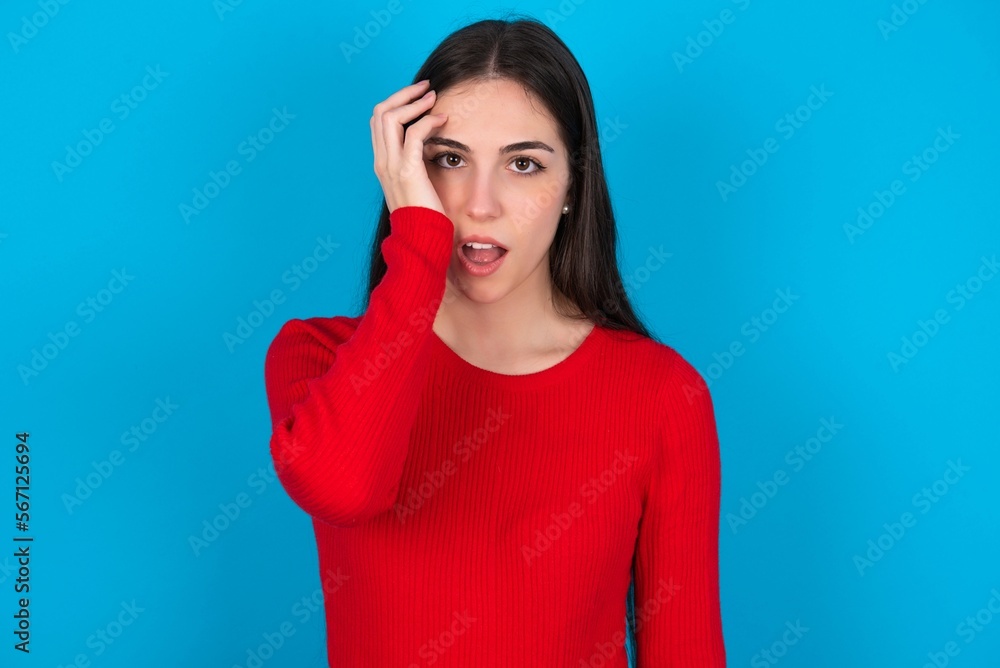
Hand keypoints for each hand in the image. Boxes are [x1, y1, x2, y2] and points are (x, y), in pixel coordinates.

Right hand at [370, 80, 448, 214]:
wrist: (420, 239)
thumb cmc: (424, 215)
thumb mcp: (416, 185)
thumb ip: (416, 164)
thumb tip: (430, 146)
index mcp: (382, 163)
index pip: (378, 122)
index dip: (397, 103)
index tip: (419, 97)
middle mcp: (382, 162)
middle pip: (380, 113)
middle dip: (403, 94)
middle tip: (426, 88)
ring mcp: (391, 166)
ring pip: (390, 117)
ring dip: (413, 102)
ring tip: (433, 98)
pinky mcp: (408, 171)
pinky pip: (414, 134)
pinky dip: (428, 121)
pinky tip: (442, 120)